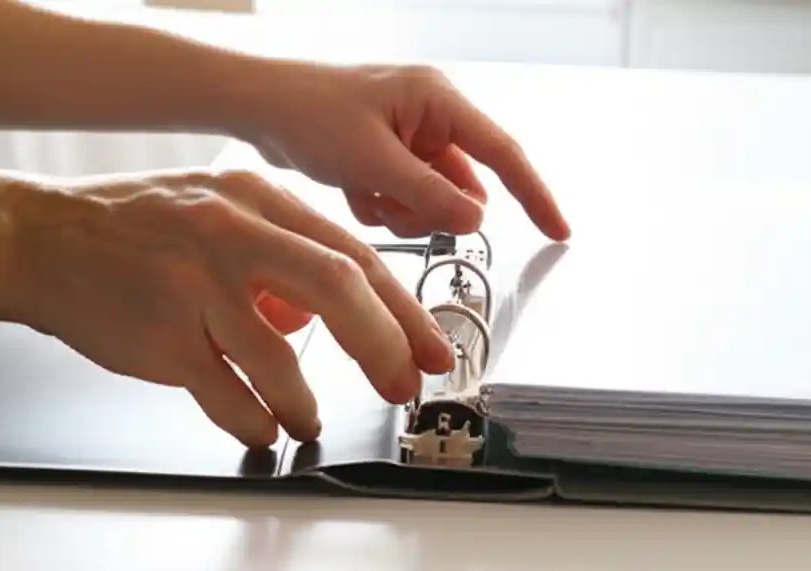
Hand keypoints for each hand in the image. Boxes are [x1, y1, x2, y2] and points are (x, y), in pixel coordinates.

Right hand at [6, 168, 454, 446]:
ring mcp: (194, 285)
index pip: (355, 255)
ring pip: (282, 357)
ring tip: (308, 419)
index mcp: (258, 201)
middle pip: (339, 288)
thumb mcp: (221, 208)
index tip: (431, 349)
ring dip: (307, 402)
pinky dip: (256, 421)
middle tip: (401, 386)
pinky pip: (228, 395)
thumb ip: (282, 253)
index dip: (403, 311)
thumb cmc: (136, 228)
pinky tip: (263, 427)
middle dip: (384, 347)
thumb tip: (327, 316)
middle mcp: (232, 235)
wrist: (39, 239)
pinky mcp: (161, 336)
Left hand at [238, 62, 570, 240]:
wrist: (254, 106)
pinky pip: (403, 198)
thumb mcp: (373, 162)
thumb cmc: (307, 114)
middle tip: (391, 203)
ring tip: (364, 192)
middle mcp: (430, 115)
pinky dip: (380, 204)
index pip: (503, 154)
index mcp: (438, 100)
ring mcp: (408, 136)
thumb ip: (429, 196)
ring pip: (431, 199)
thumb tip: (475, 220)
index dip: (534, 196)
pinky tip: (351, 188)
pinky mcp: (387, 154)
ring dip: (401, 210)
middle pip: (460, 186)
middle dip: (429, 208)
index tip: (557, 231)